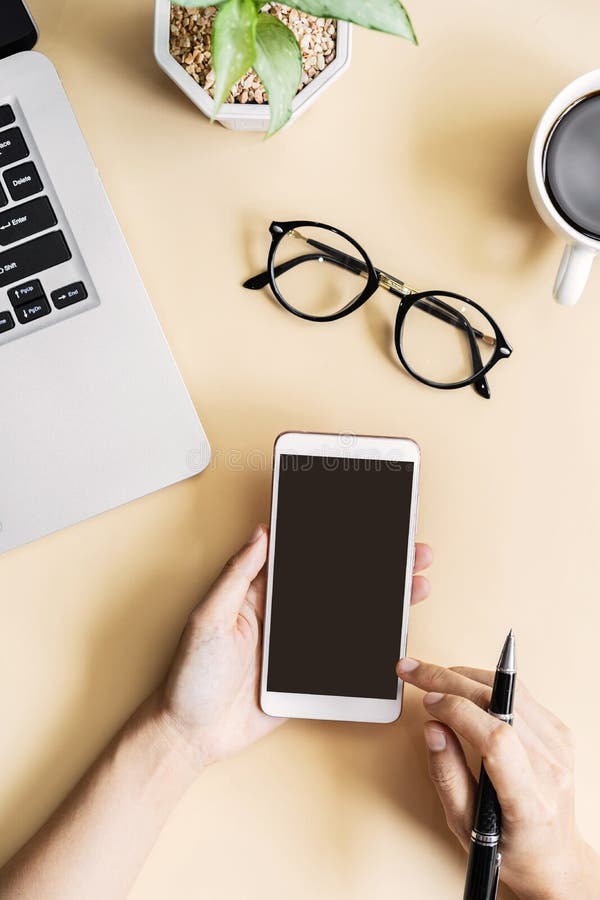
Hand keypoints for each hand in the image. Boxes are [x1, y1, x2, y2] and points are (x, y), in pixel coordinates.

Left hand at [154, 525, 432, 771]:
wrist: (190, 735)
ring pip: (347, 616)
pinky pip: (345, 655)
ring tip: (415, 586)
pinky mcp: (307, 676)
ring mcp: (298, 646)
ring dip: (381, 601)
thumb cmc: (189, 676)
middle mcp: (283, 616)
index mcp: (258, 594)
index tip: (367, 525)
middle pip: (336, 585)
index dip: (336, 541)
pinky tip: (396, 632)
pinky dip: (371, 644)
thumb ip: (236, 577)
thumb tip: (260, 534)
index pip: (304, 559)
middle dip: (375, 566)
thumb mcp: (208, 619)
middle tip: (411, 552)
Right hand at [396, 657, 599, 899]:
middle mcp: (552, 770)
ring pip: (510, 691)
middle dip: (449, 681)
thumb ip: (447, 777)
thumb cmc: (510, 849)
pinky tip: (462, 685)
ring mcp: (560, 748)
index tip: (428, 702)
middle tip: (414, 671)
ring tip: (432, 676)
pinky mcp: (560, 734)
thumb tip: (432, 729)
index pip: (497, 739)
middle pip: (501, 705)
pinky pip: (521, 694)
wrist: (553, 856)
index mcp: (530, 801)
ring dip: (465, 676)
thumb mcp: (466, 826)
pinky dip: (486, 684)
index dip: (458, 712)